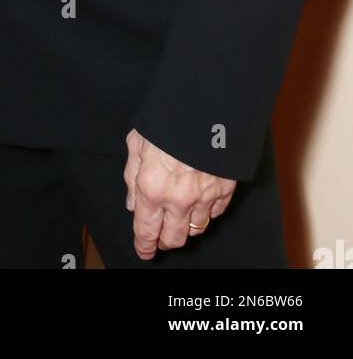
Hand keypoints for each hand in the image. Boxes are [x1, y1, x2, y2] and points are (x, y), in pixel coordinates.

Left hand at [124, 127, 235, 258]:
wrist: (204, 106)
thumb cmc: (166, 121)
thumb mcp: (137, 142)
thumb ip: (132, 176)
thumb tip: (133, 202)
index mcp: (151, 188)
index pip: (147, 230)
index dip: (144, 246)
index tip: (144, 252)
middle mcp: (178, 200)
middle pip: (174, 238)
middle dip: (165, 240)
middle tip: (161, 236)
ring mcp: (204, 198)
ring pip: (196, 229)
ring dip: (186, 227)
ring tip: (180, 216)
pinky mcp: (225, 191)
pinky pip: (215, 214)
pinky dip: (207, 213)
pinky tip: (200, 202)